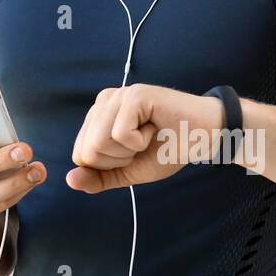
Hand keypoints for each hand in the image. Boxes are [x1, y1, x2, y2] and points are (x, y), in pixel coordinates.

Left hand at [67, 83, 226, 192]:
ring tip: (148, 135)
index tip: (133, 153)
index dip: (109, 166)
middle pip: (87, 151)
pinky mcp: (134, 95)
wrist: (205, 137)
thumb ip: (99, 178)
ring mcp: (118, 95)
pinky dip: (141, 142)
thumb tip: (70, 180)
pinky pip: (120, 135)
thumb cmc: (167, 150)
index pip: (80, 155)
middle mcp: (103, 101)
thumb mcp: (128, 171)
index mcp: (97, 116)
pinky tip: (154, 127)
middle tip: (142, 145)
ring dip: (129, 151)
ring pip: (99, 143)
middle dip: (117, 160)